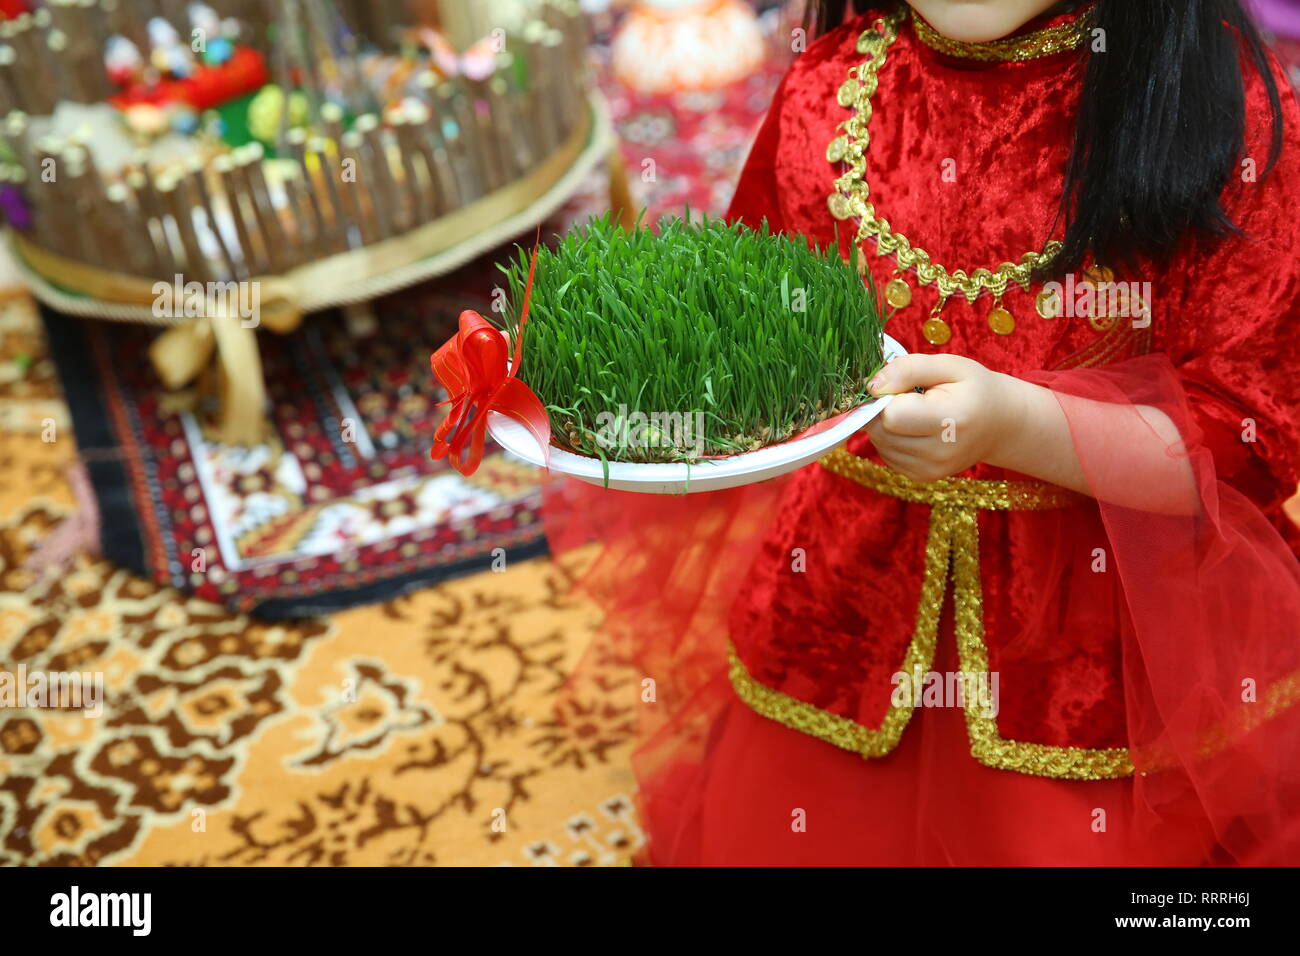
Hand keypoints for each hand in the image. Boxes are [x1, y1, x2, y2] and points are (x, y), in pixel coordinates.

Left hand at [863, 353, 1022, 481]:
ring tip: (914, 413)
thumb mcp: (949, 365)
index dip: (887, 396)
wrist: (1001, 424)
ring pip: (880, 445)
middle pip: (881, 432)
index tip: (903, 386)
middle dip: (883, 411)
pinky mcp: (922, 477)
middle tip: (908, 398)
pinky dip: (891, 440)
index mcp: (952, 420)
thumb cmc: (974, 389)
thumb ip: (909, 368)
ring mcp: (931, 470)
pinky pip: (887, 456)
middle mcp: (941, 452)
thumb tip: (872, 386)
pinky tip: (913, 429)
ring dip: (885, 426)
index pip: (892, 415)